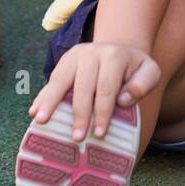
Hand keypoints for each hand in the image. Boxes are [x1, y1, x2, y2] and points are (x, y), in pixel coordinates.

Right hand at [31, 41, 160, 141]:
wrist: (120, 48)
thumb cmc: (135, 68)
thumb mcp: (150, 72)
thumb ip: (143, 85)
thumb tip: (124, 100)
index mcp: (114, 56)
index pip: (107, 88)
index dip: (102, 112)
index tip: (99, 134)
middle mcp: (91, 52)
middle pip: (83, 87)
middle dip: (80, 114)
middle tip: (77, 137)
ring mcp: (74, 55)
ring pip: (60, 80)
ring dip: (50, 102)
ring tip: (41, 121)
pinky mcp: (63, 61)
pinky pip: (52, 80)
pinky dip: (42, 96)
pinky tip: (34, 111)